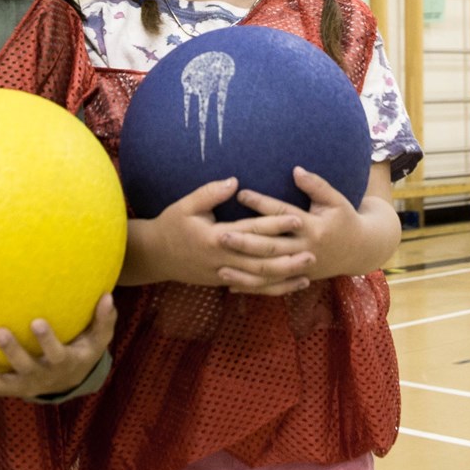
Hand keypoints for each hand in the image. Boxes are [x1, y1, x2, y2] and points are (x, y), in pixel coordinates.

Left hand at [0, 293, 116, 398]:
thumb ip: (103, 319)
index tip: (37, 321)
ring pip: (0, 384)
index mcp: (62, 363)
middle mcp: (40, 378)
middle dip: (11, 352)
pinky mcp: (8, 390)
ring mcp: (22, 386)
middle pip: (24, 368)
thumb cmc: (81, 352)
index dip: (46, 339)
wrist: (68, 383)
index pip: (55, 353)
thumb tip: (108, 296)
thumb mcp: (97, 339)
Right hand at [122, 178, 314, 294]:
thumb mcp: (186, 205)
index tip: (298, 219)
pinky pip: (253, 288)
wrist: (155, 256)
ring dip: (284, 276)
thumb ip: (211, 192)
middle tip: (313, 252)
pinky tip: (292, 285)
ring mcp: (224, 273)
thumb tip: (235, 181)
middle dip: (287, 256)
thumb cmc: (171, 225)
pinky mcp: (224, 282)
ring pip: (260, 279)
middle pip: (260, 260)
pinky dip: (274, 289)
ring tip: (308, 270)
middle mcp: (223, 258)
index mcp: (215, 237)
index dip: (275, 224)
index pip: (251, 230)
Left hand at [231, 163, 399, 280]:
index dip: (261, 204)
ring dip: (244, 270)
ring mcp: (301, 267)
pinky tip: (231, 284)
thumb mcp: (336, 199)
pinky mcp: (298, 278)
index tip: (240, 194)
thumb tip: (295, 169)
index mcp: (313, 227)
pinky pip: (272, 286)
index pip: (282, 214)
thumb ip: (316, 185)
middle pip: (271, 247)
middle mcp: (305, 249)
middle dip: (246, 242)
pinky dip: (252, 286)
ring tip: (220, 265)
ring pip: (269, 271)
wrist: (361, 250)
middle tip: (220, 236)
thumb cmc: (345, 218)